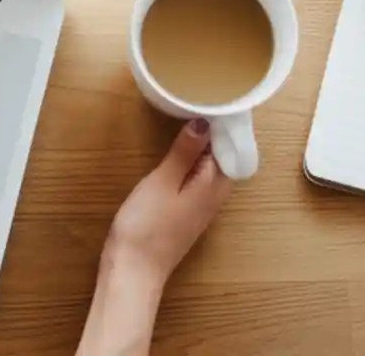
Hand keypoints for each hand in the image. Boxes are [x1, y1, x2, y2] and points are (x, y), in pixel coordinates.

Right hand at [75, 120, 231, 355]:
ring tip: (193, 116)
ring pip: (213, 167)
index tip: (218, 94)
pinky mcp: (188, 211)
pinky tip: (181, 150)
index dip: (226, 121)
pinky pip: (201, 178)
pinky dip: (195, 159)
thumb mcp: (162, 181)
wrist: (134, 270)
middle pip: (225, 156)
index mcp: (214, 185)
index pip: (231, 145)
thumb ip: (184, 152)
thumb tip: (204, 122)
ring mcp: (202, 206)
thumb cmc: (146, 225)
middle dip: (218, 129)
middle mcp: (215, 195)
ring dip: (206, 144)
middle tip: (204, 99)